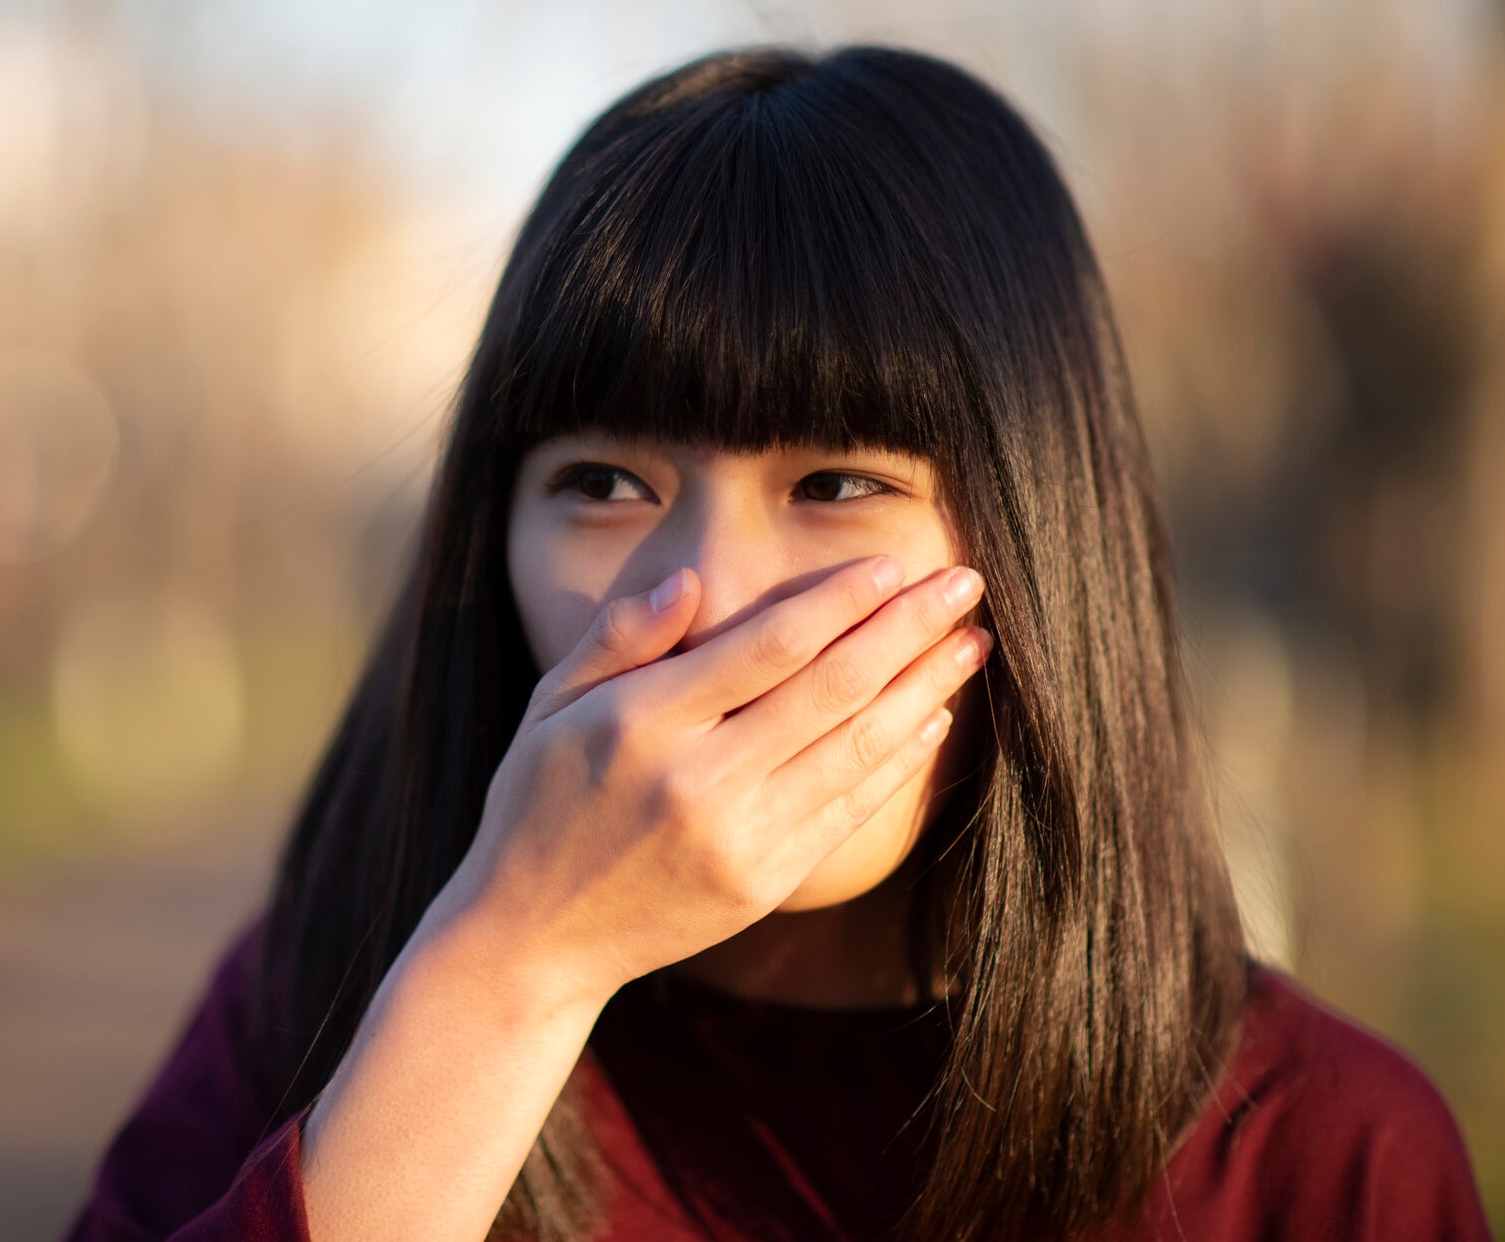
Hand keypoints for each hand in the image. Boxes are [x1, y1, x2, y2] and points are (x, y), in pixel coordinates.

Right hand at [430, 555, 991, 1010]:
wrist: (533, 939)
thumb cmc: (537, 803)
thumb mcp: (548, 705)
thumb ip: (617, 637)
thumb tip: (689, 581)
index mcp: (643, 723)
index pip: (766, 646)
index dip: (839, 602)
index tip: (893, 566)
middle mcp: (699, 781)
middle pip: (830, 690)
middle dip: (907, 631)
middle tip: (965, 584)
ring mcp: (739, 839)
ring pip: (854, 750)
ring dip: (923, 690)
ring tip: (971, 643)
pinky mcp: (764, 883)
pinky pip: (847, 810)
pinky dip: (897, 761)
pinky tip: (932, 718)